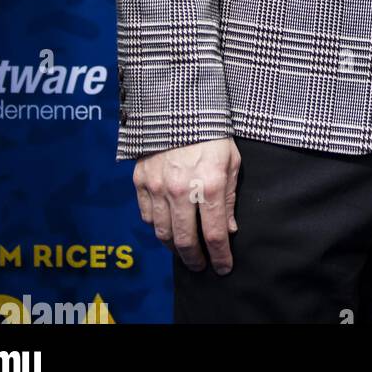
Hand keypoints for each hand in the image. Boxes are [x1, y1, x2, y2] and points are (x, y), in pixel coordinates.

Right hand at [133, 136, 240, 273]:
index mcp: (209, 185)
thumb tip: (229, 229)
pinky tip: (167, 226)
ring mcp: (157, 187)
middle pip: (185, 241)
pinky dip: (158, 226)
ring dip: (174, 246)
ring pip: (163, 233)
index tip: (224, 267)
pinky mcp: (141, 181)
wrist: (178, 104)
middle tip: (201, 266)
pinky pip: (147, 216)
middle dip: (195, 259)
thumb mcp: (231, 160)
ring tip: (184, 249)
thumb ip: (229, 196)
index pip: (214, 235)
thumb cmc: (212, 131)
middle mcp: (181, 190)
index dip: (220, 256)